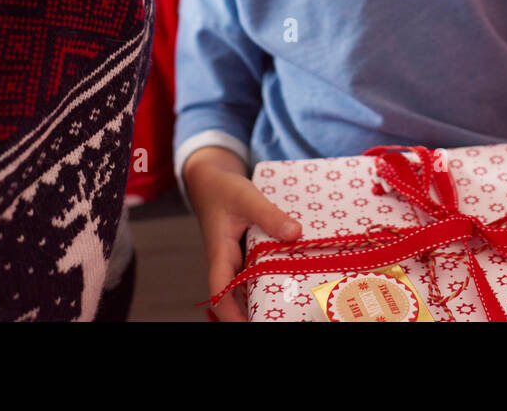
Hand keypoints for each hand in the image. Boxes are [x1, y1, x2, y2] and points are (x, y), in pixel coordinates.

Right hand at [183, 147, 301, 321]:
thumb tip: (295, 234)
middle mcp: (228, 263)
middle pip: (236, 298)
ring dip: (263, 299)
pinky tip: (294, 281)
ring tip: (291, 308)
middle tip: (281, 318)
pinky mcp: (247, 254)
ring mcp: (237, 260)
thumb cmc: (224, 189)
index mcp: (220, 254)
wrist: (211, 181)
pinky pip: (258, 273)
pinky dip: (272, 279)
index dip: (231, 313)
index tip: (249, 324)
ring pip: (248, 288)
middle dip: (253, 313)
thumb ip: (269, 214)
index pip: (220, 292)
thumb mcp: (246, 196)